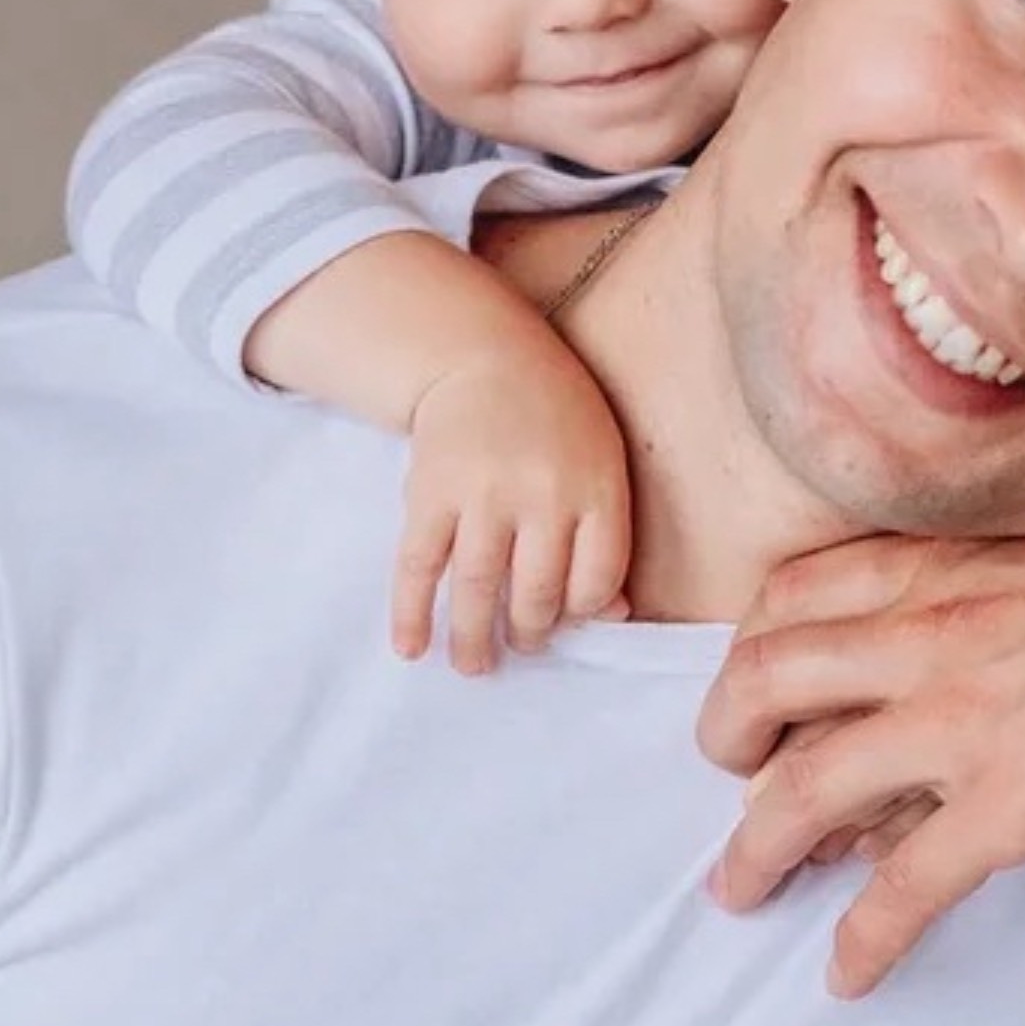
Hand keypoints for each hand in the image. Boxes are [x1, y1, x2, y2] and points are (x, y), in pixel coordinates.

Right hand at [396, 351, 632, 670]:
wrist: (487, 359)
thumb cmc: (558, 421)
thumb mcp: (603, 463)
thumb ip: (607, 535)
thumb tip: (614, 615)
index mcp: (596, 487)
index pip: (598, 576)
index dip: (585, 610)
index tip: (569, 620)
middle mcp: (542, 494)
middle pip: (537, 591)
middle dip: (529, 632)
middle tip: (520, 647)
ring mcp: (482, 494)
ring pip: (477, 586)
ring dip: (472, 638)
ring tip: (473, 666)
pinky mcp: (429, 494)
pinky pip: (418, 566)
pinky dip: (410, 613)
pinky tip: (410, 648)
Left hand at [698, 475, 1024, 997]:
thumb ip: (1022, 568)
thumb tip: (1011, 607)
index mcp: (952, 556)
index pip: (799, 591)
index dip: (760, 641)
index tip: (764, 678)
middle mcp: (931, 628)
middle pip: (764, 679)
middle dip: (726, 734)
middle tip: (731, 775)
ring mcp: (963, 717)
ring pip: (800, 788)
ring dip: (755, 848)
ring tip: (740, 890)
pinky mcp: (1014, 801)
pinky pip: (906, 886)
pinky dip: (864, 937)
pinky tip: (848, 974)